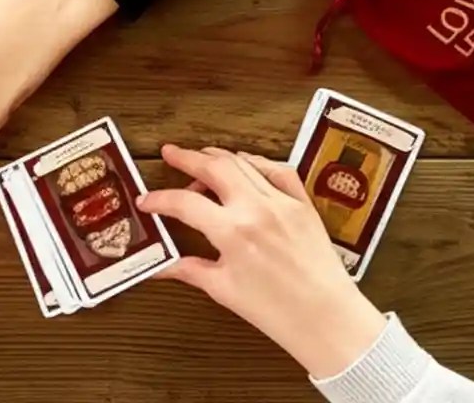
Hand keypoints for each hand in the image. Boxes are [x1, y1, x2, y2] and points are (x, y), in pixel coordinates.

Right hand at [138, 146, 387, 378]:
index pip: (184, 203)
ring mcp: (282, 203)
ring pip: (244, 163)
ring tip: (202, 160)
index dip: (159, 199)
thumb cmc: (279, 312)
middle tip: (170, 153)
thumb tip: (162, 266)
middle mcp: (257, 210)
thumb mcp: (224, 290)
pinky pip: (278, 170)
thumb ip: (190, 270)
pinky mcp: (303, 205)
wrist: (326, 319)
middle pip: (214, 168)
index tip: (147, 201)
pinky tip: (245, 165)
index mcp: (233, 233)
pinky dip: (257, 162)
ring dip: (218, 157)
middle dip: (187, 158)